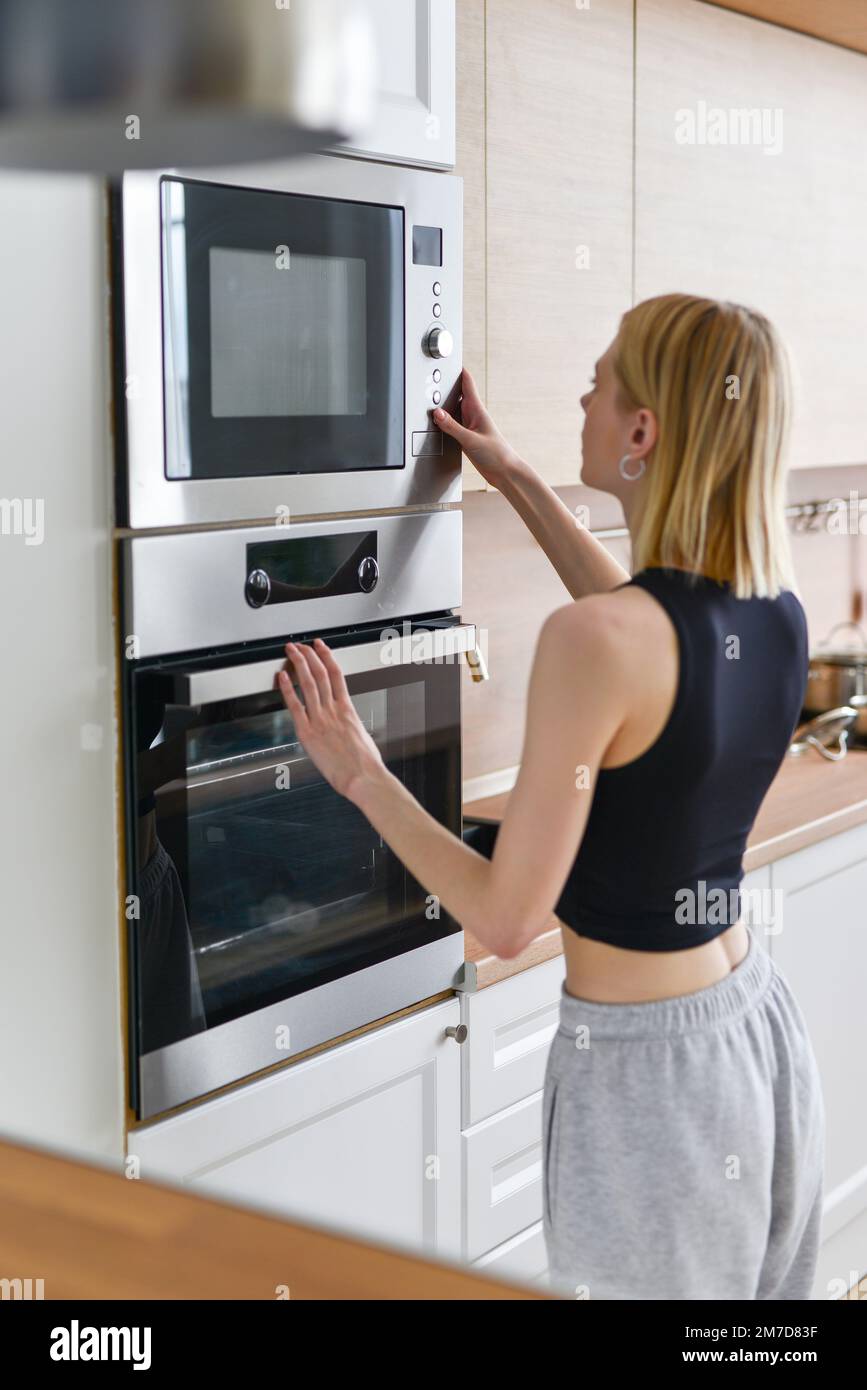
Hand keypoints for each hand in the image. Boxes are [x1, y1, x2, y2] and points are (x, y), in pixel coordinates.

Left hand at [278, 639, 384, 801]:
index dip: (327, 656)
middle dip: (309, 655)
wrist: (363, 777)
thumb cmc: (365, 763)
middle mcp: (333, 710)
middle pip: (320, 673)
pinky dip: (287, 688)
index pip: (336, 674)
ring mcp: (320, 719)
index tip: (321, 646)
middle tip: (300, 645)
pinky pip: (295, 705)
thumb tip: (347, 725)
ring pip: (308, 683)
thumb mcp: (362, 736)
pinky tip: (282, 677)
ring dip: (298, 664)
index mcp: (348, 709)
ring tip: (291, 652)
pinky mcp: (308, 732)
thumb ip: (350, 725)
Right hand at [433, 367, 522, 485]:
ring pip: (453, 410)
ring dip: (443, 407)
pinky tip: (438, 426)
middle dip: (445, 388)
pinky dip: (444, 422)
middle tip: (430, 383)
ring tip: (430, 405)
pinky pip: (452, 424)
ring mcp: (469, 425)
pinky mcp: (467, 436)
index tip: (449, 359)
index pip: (467, 382)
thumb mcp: (470, 439)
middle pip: (456, 394)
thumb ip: (452, 426)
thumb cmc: (496, 454)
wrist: (504, 472)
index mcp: (477, 409)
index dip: (458, 369)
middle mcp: (473, 414)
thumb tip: (437, 413)